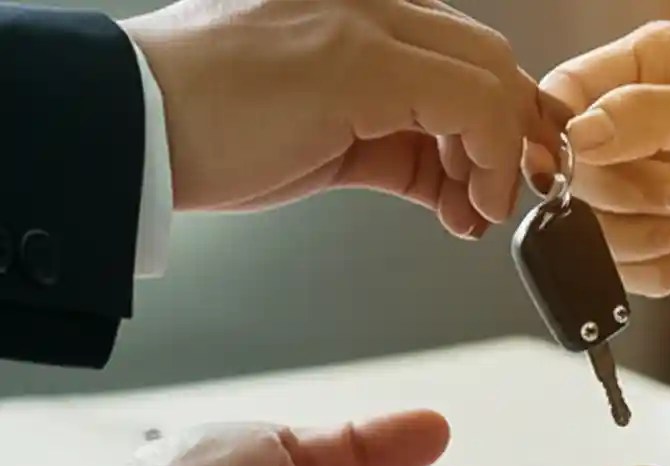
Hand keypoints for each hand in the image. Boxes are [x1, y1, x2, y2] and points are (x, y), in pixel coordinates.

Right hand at [123, 0, 561, 236]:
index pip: (460, 53)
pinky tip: (463, 208)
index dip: (495, 119)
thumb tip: (452, 179)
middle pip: (486, 59)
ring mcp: (365, 21)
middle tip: (504, 192)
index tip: (500, 172)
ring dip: (497, 156)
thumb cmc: (205, 132)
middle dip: (510, 136)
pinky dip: (484, 160)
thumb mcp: (325, 137)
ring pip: (489, 76)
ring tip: (474, 210)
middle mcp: (369, 3)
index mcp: (359, 11)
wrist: (128, 126)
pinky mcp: (360, 59)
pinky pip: (468, 103)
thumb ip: (394, 143)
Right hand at [532, 22, 669, 334]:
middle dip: (630, 191)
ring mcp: (633, 185)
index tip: (580, 162)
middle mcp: (629, 126)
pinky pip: (613, 266)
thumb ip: (647, 115)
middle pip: (569, 168)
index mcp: (645, 68)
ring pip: (586, 225)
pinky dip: (659, 265)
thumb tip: (578, 134)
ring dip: (647, 232)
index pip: (565, 92)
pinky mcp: (643, 238)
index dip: (562, 132)